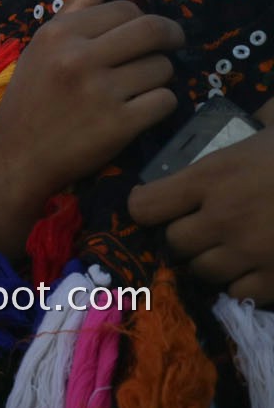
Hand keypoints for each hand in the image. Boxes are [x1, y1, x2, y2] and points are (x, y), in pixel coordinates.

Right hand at [0, 0, 180, 256]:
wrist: (18, 155)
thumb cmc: (30, 97)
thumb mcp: (42, 47)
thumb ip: (74, 8)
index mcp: (59, 34)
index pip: (124, 9)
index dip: (140, 19)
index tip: (141, 33)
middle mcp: (79, 57)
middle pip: (152, 30)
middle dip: (171, 36)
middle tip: (171, 45)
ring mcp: (101, 92)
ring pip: (162, 68)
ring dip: (160, 76)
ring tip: (141, 86)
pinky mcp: (120, 125)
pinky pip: (165, 101)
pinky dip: (160, 104)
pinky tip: (141, 109)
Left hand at [130, 118, 273, 304]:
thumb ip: (258, 120)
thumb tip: (258, 114)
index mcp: (213, 176)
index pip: (146, 205)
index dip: (148, 205)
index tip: (158, 203)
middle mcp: (222, 219)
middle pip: (174, 242)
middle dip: (184, 235)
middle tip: (203, 226)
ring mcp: (250, 254)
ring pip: (204, 271)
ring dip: (213, 261)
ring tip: (233, 247)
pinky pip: (241, 293)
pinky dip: (246, 283)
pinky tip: (261, 265)